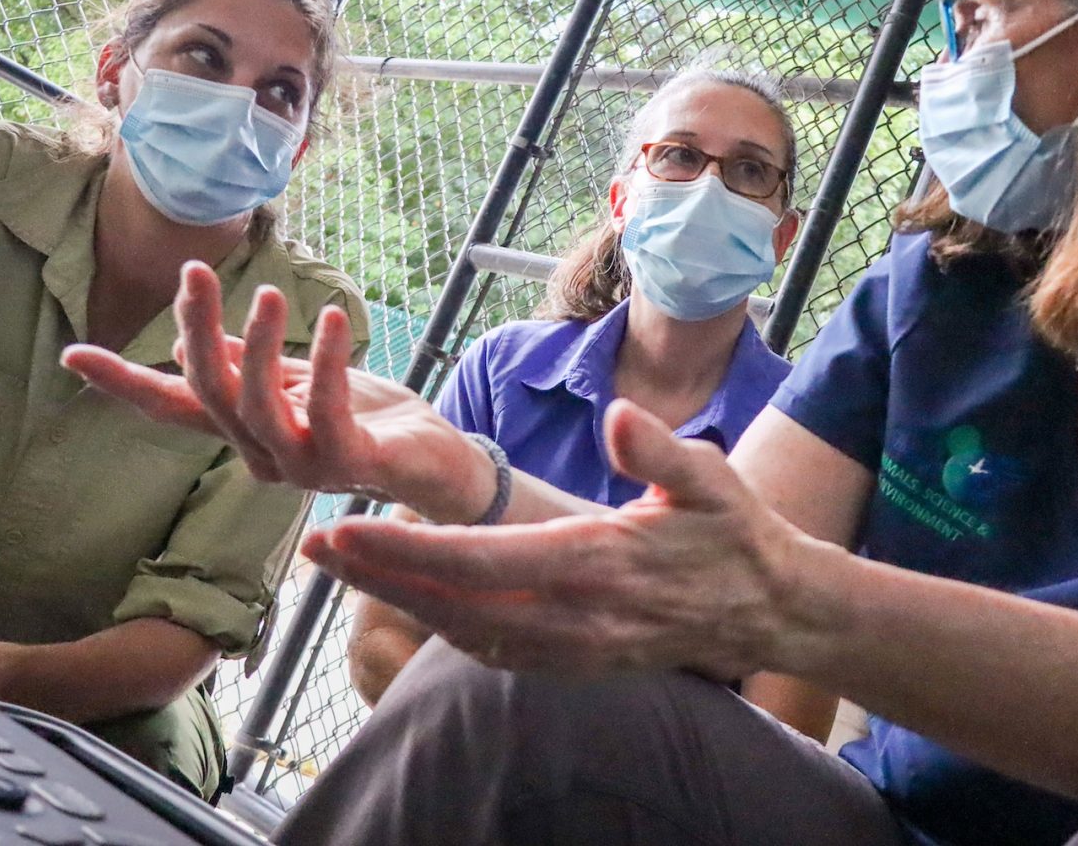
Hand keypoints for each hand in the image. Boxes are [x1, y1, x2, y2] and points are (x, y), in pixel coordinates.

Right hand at [62, 262, 493, 520]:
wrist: (437, 463)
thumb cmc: (368, 418)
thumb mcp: (301, 382)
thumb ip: (249, 365)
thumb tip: (190, 338)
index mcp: (246, 433)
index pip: (174, 407)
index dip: (124, 384)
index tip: (72, 355)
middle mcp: (262, 456)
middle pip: (210, 392)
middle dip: (197, 329)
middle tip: (196, 271)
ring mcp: (303, 466)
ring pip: (257, 407)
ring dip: (260, 346)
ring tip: (272, 294)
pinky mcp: (350, 465)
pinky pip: (326, 414)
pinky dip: (329, 363)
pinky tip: (336, 320)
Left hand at [301, 399, 810, 679]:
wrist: (763, 611)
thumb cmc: (732, 533)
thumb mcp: (712, 478)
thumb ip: (661, 450)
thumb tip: (619, 415)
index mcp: (601, 562)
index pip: (485, 562)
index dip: (409, 551)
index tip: (347, 529)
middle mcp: (577, 616)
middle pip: (456, 604)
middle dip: (381, 578)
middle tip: (314, 547)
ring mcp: (572, 649)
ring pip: (465, 632)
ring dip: (399, 602)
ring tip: (343, 567)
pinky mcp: (571, 662)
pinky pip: (491, 649)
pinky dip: (439, 624)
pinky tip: (406, 595)